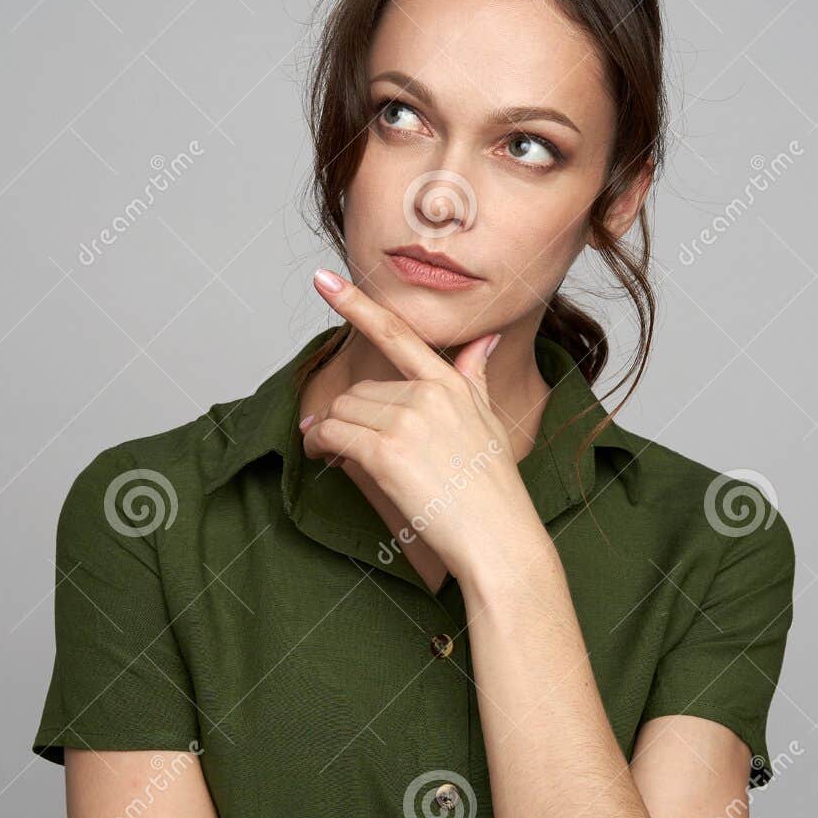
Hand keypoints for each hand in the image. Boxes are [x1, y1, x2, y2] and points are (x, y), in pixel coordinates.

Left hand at [299, 268, 540, 575]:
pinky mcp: (386, 452)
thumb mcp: (488, 421)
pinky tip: (321, 456)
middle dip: (346, 416)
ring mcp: (407, 422)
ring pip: (341, 411)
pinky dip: (319, 444)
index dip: (356, 303)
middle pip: (358, 390)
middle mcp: (428, 395)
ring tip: (335, 453)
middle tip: (344, 441)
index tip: (323, 279)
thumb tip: (486, 339)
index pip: (396, 333)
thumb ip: (474, 376)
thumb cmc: (493, 488)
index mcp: (450, 383)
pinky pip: (333, 435)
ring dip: (329, 432)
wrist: (499, 538)